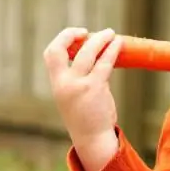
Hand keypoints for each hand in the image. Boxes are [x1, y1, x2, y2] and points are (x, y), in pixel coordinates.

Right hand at [43, 27, 123, 170]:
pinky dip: (112, 50)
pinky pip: (104, 63)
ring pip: (87, 53)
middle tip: (94, 32)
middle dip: (76, 35)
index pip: (51, 53)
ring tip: (111, 33)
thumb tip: (95, 54)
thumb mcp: (73, 94)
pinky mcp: (95, 88)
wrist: (92, 138)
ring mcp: (79, 85)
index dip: (63, 39)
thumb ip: (78, 76)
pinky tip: (118, 45)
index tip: (78, 34)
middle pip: (63, 49)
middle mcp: (64, 83)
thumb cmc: (86, 115)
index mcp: (57, 83)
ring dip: (100, 39)